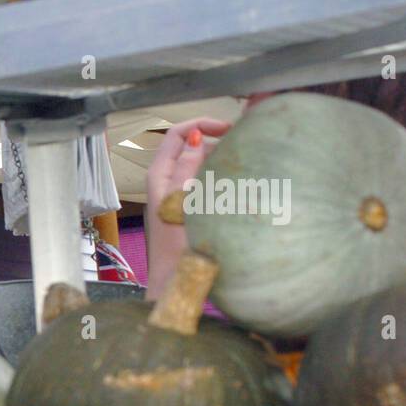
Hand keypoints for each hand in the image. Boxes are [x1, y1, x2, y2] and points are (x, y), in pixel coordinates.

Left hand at [145, 117, 231, 298]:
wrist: (175, 282)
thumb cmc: (177, 245)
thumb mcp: (181, 201)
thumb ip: (186, 169)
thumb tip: (196, 139)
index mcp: (160, 175)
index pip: (178, 134)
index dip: (202, 123)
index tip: (229, 127)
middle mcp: (166, 182)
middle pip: (191, 147)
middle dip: (216, 141)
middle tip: (244, 144)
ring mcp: (177, 195)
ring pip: (200, 165)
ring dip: (220, 160)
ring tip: (245, 162)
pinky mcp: (189, 209)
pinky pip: (205, 183)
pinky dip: (220, 177)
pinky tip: (239, 184)